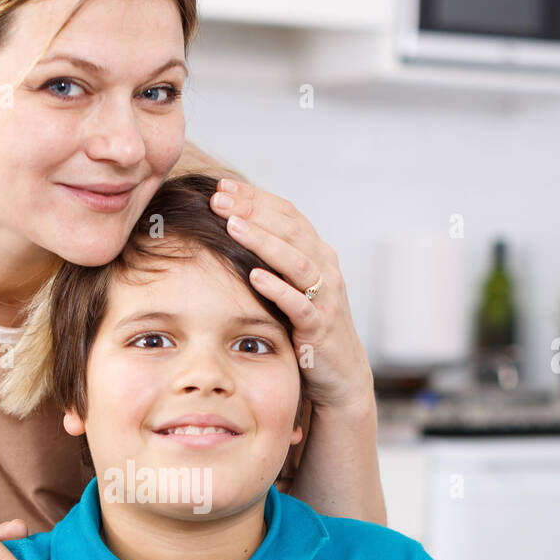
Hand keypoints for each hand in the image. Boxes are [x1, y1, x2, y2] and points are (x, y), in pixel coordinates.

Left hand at [209, 177, 373, 411]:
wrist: (340, 374)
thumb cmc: (307, 328)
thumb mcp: (291, 287)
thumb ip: (270, 262)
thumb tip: (228, 235)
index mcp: (316, 253)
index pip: (286, 214)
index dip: (255, 198)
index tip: (222, 185)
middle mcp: (325, 268)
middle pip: (290, 229)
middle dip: (253, 211)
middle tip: (219, 198)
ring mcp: (325, 297)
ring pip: (296, 261)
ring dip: (263, 241)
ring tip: (232, 226)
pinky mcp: (320, 327)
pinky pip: (300, 304)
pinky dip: (278, 289)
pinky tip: (255, 276)